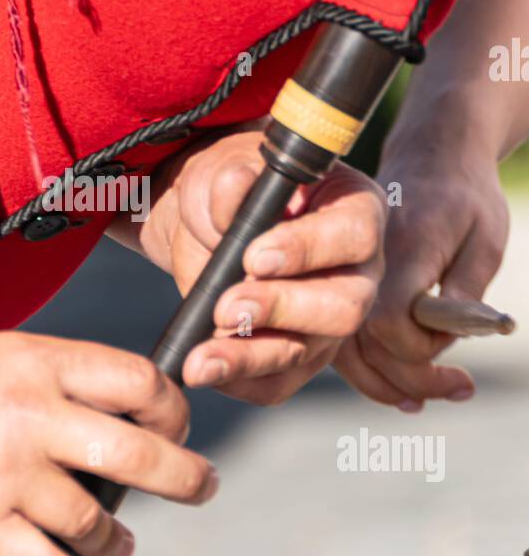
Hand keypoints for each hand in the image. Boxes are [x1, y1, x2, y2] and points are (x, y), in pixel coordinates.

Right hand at [0, 330, 215, 555]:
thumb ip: (50, 378)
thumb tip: (110, 412)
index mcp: (39, 363)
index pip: (140, 381)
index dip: (173, 409)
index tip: (176, 428)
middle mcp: (33, 416)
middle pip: (140, 454)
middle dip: (186, 477)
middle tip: (202, 487)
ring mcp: (6, 475)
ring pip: (97, 520)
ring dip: (119, 538)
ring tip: (121, 542)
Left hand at [135, 129, 385, 404]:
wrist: (202, 225)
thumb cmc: (230, 190)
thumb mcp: (226, 170)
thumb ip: (233, 182)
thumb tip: (236, 188)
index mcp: (353, 213)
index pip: (353, 236)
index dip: (307, 250)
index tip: (253, 256)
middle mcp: (353, 273)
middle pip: (343, 307)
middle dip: (281, 309)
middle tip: (227, 307)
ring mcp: (327, 323)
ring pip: (306, 352)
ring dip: (250, 357)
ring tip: (201, 359)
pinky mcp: (298, 358)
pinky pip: (277, 384)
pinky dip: (238, 381)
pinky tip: (205, 371)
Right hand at [335, 142, 508, 409]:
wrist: (432, 156)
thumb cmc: (466, 197)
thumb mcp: (486, 238)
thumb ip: (468, 287)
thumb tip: (458, 331)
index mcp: (401, 252)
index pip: (392, 326)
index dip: (424, 350)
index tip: (460, 340)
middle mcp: (364, 268)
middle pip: (369, 350)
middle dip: (415, 379)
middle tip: (463, 387)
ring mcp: (347, 278)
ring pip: (350, 355)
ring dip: (389, 386)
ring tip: (429, 397)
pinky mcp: (344, 287)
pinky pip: (346, 344)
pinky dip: (371, 372)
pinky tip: (402, 388)